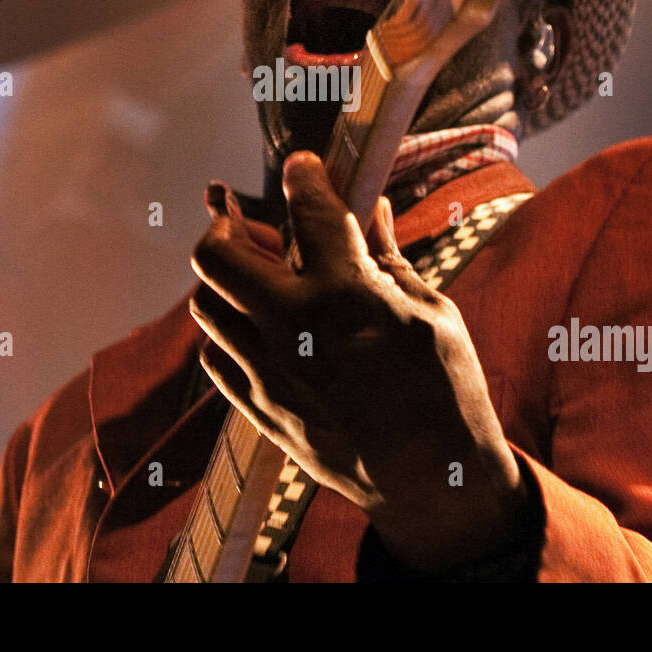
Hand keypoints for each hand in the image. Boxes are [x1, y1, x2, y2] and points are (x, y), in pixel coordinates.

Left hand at [189, 150, 529, 573]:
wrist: (434, 485)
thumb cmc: (446, 390)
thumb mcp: (432, 311)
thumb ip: (389, 256)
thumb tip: (372, 209)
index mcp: (345, 295)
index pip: (305, 210)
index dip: (303, 176)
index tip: (303, 167)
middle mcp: (293, 330)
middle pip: (216, 254)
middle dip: (228, 224)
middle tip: (255, 225)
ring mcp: (267, 375)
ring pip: (206, 305)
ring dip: (227, 279)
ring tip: (261, 278)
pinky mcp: (258, 411)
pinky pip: (215, 356)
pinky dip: (230, 331)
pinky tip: (263, 329)